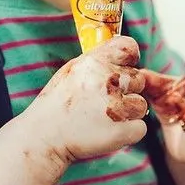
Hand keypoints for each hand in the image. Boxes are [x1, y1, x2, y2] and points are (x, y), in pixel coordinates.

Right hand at [23, 36, 148, 164]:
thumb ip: (98, 60)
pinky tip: (107, 131)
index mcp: (94, 62)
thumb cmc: (58, 102)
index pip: (129, 48)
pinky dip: (128, 132)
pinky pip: (140, 127)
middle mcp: (106, 81)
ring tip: (103, 118)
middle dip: (127, 90)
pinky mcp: (122, 131)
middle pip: (138, 79)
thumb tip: (122, 52)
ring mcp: (115, 107)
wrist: (44, 136)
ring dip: (128, 112)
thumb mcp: (72, 71)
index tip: (123, 69)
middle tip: (104, 101)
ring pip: (141, 105)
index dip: (129, 59)